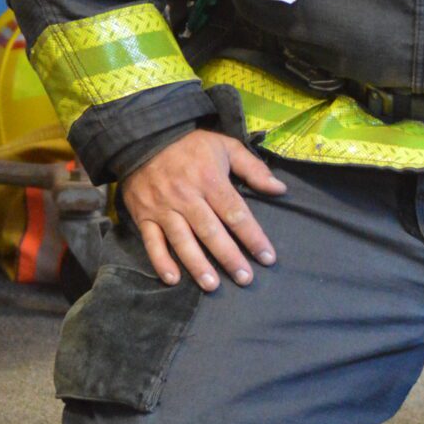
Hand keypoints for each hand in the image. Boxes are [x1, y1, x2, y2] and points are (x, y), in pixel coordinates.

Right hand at [122, 129, 286, 292]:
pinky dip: (160, 261)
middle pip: (211, 232)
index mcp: (210, 179)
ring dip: (197, 264)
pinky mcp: (144, 216)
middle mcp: (187, 197)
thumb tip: (280, 189)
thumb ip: (253, 168)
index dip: (253, 237)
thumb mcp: (226, 146)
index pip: (235, 213)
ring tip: (212, 285)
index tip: (267, 258)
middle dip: (229, 257)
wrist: (143, 138)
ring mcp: (163, 208)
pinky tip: (173, 279)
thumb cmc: (191, 146)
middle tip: (245, 278)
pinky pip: (152, 242)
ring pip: (182, 241)